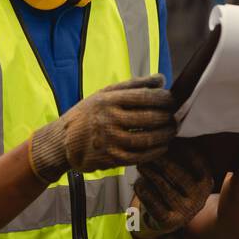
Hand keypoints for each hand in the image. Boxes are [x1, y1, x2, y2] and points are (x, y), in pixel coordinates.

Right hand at [28, 74, 176, 183]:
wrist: (62, 142)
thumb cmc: (88, 114)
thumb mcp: (105, 93)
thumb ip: (134, 85)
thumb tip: (161, 79)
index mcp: (108, 100)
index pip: (146, 97)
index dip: (165, 99)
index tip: (173, 100)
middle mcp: (108, 119)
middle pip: (150, 118)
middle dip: (168, 117)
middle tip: (176, 117)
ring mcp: (109, 141)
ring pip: (148, 138)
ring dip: (165, 135)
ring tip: (172, 130)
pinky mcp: (110, 159)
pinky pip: (140, 156)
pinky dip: (156, 151)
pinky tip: (163, 146)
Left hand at [133, 136, 214, 235]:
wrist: (173, 215)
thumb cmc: (175, 182)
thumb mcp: (184, 166)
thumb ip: (181, 149)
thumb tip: (169, 125)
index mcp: (207, 180)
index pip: (197, 161)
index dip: (182, 148)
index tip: (167, 137)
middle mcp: (200, 197)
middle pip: (179, 175)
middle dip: (161, 161)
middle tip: (147, 150)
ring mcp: (186, 211)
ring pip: (164, 189)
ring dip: (150, 174)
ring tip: (140, 164)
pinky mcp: (170, 222)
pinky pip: (154, 204)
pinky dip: (145, 192)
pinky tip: (139, 183)